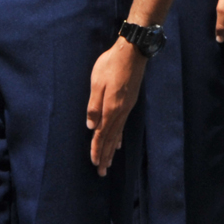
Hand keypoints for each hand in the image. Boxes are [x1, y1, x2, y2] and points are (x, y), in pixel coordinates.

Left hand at [87, 38, 148, 174]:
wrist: (132, 51)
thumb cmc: (111, 65)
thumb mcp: (97, 83)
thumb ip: (93, 106)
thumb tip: (90, 126)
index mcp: (111, 108)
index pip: (101, 134)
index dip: (97, 150)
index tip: (95, 164)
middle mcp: (121, 111)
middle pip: (111, 138)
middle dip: (105, 155)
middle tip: (102, 172)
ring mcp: (127, 107)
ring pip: (118, 133)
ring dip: (112, 149)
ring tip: (109, 162)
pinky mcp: (129, 102)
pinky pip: (123, 125)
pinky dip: (119, 136)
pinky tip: (118, 142)